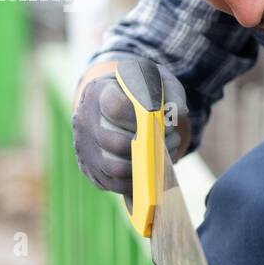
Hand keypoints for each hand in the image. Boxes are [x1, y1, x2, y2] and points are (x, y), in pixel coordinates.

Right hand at [71, 57, 189, 195]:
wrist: (117, 104)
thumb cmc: (139, 91)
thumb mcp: (155, 81)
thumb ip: (170, 90)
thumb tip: (179, 111)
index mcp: (97, 92)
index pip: (116, 108)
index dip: (144, 117)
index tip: (163, 120)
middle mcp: (84, 121)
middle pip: (116, 143)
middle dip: (150, 145)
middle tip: (170, 138)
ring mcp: (84, 147)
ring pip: (115, 167)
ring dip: (146, 165)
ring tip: (163, 152)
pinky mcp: (91, 169)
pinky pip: (114, 184)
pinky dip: (138, 180)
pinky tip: (153, 167)